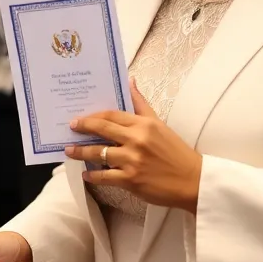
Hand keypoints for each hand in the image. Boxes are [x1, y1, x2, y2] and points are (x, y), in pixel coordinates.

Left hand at [65, 80, 202, 212]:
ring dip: (81, 152)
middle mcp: (136, 140)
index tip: (80, 118)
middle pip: (102, 129)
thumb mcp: (159, 124)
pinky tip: (86, 174)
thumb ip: (141, 104)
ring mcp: (132, 160)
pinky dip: (93, 175)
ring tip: (70, 151)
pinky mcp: (131, 180)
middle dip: (83, 128)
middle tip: (70, 127)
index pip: (112, 115)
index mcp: (144, 124)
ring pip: (99, 153)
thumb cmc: (176, 152)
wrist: (192, 180)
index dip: (93, 116)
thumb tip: (130, 81)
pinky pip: (105, 176)